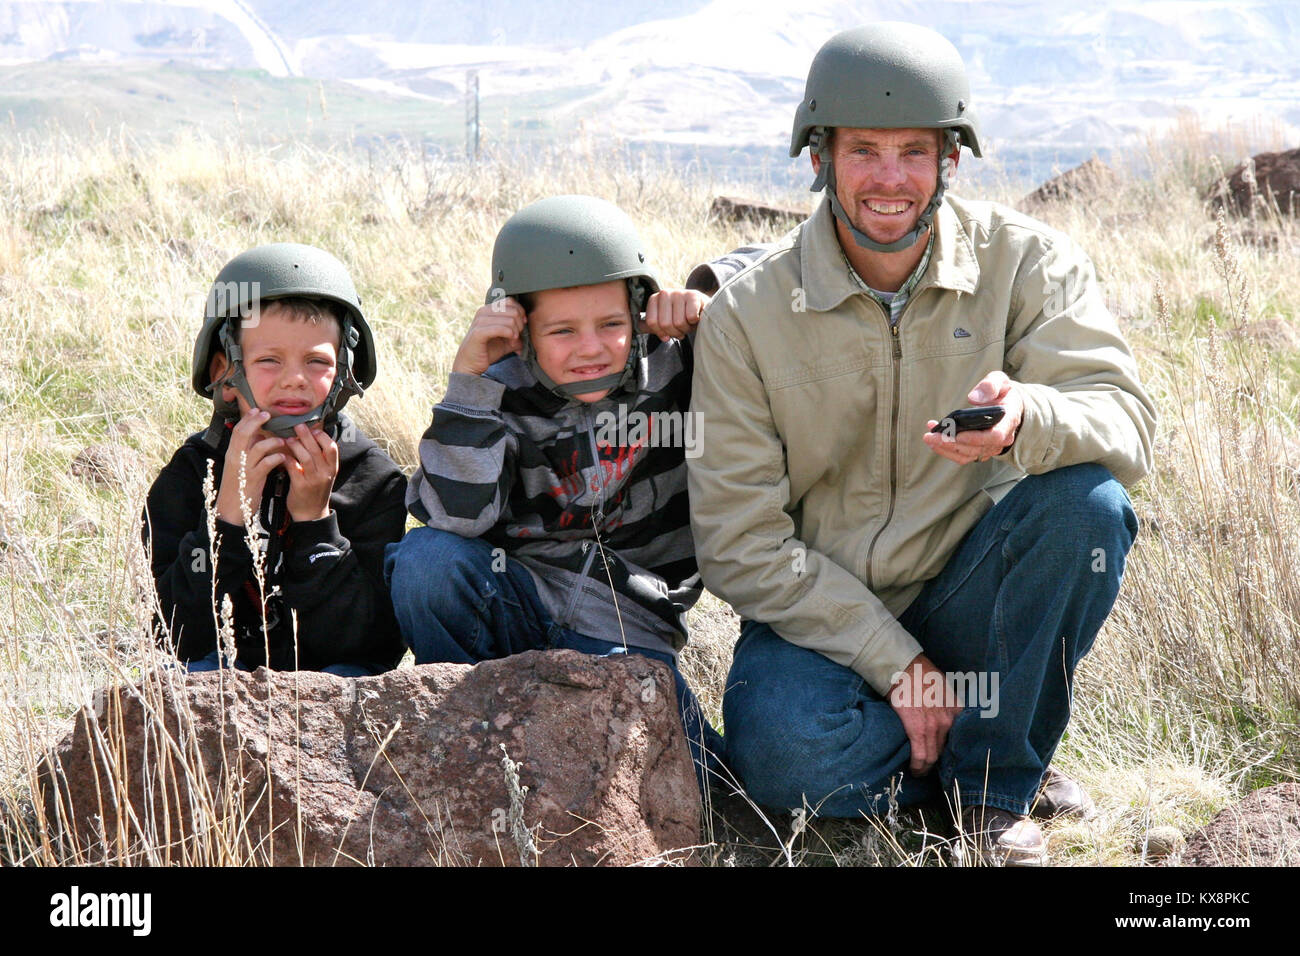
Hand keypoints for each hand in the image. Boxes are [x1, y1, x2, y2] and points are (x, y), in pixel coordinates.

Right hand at [215, 408, 285, 525]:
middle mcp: (236, 458)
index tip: (257, 410)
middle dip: (255, 422)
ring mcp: (244, 468)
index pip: (237, 431)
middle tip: (268, 415)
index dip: (247, 419)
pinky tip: (283, 457)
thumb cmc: (239, 486)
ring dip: (272, 441)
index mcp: (232, 454)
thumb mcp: (240, 466)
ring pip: (258, 448)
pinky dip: (276, 458)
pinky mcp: (253, 479)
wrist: (232, 509)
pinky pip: (266, 464)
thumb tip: (258, 435)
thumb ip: (248, 450)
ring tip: (283, 440)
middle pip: (243, 434)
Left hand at [283, 423, 339, 521]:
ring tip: (288, 439)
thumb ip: (321, 458)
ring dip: (296, 446)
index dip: (322, 436)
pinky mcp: (301, 486)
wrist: (311, 514)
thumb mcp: (325, 474)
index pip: (332, 447)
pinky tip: (281, 454)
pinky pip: (293, 468)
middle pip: (317, 450)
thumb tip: (312, 436)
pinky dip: (287, 459)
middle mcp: (325, 473)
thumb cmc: (316, 490)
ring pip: (306, 458)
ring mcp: (314, 480)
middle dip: (307, 435)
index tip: (313, 429)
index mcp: (332, 468)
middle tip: (297, 426)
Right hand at [452, 298, 526, 375]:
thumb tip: (528, 330)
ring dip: (515, 332)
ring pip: (509, 319)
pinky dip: (509, 335)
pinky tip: (511, 341)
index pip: (510, 301)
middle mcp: (483, 312)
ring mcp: (479, 321)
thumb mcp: (506, 340)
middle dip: (519, 324)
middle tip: (517, 337)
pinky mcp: (478, 332)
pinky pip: (501, 328)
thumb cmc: (487, 351)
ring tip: (513, 342)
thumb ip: (516, 333)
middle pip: (512, 310)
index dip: (520, 312)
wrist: (470, 365)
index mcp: (488, 310)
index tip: (521, 327)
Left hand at [640, 289, 708, 340]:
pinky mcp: (693, 295)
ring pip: (679, 322)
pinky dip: (695, 322)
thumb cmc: (681, 317)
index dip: (662, 333)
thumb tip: (636, 327)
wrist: (702, 310)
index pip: (652, 323)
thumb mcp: (664, 321)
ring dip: (686, 328)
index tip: (668, 332)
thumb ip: (650, 325)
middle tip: (681, 328)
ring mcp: (679, 292)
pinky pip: (690, 317)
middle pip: (665, 324)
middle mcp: (664, 293)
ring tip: (689, 323)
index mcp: (654, 299)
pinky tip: (696, 317)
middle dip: (675, 332)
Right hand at [890, 653, 964, 774]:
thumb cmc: (921, 673)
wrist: (905, 667)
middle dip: (937, 762)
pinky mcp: (917, 730)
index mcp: (956, 710)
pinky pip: (920, 755)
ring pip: (933, 756)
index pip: (957, 738)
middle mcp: (949, 721)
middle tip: (929, 767)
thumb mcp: (944, 686)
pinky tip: (914, 770)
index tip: (943, 756)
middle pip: (944, 750)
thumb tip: (943, 711)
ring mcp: (934, 727)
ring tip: (920, 772)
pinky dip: (917, 766)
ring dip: (926, 767)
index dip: (950, 750)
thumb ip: (947, 702)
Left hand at [922, 371, 1023, 464]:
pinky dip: (947, 450)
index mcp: (1008, 421)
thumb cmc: (1002, 392)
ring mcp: (990, 447)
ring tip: (928, 437)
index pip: (995, 435)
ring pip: (967, 455)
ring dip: (945, 448)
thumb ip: (990, 385)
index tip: (958, 434)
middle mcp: (1001, 439)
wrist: (1007, 406)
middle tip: (930, 436)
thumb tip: (974, 399)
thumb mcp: (1000, 381)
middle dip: (951, 443)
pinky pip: (963, 456)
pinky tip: (934, 440)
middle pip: (975, 448)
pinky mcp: (980, 451)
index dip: (976, 438)